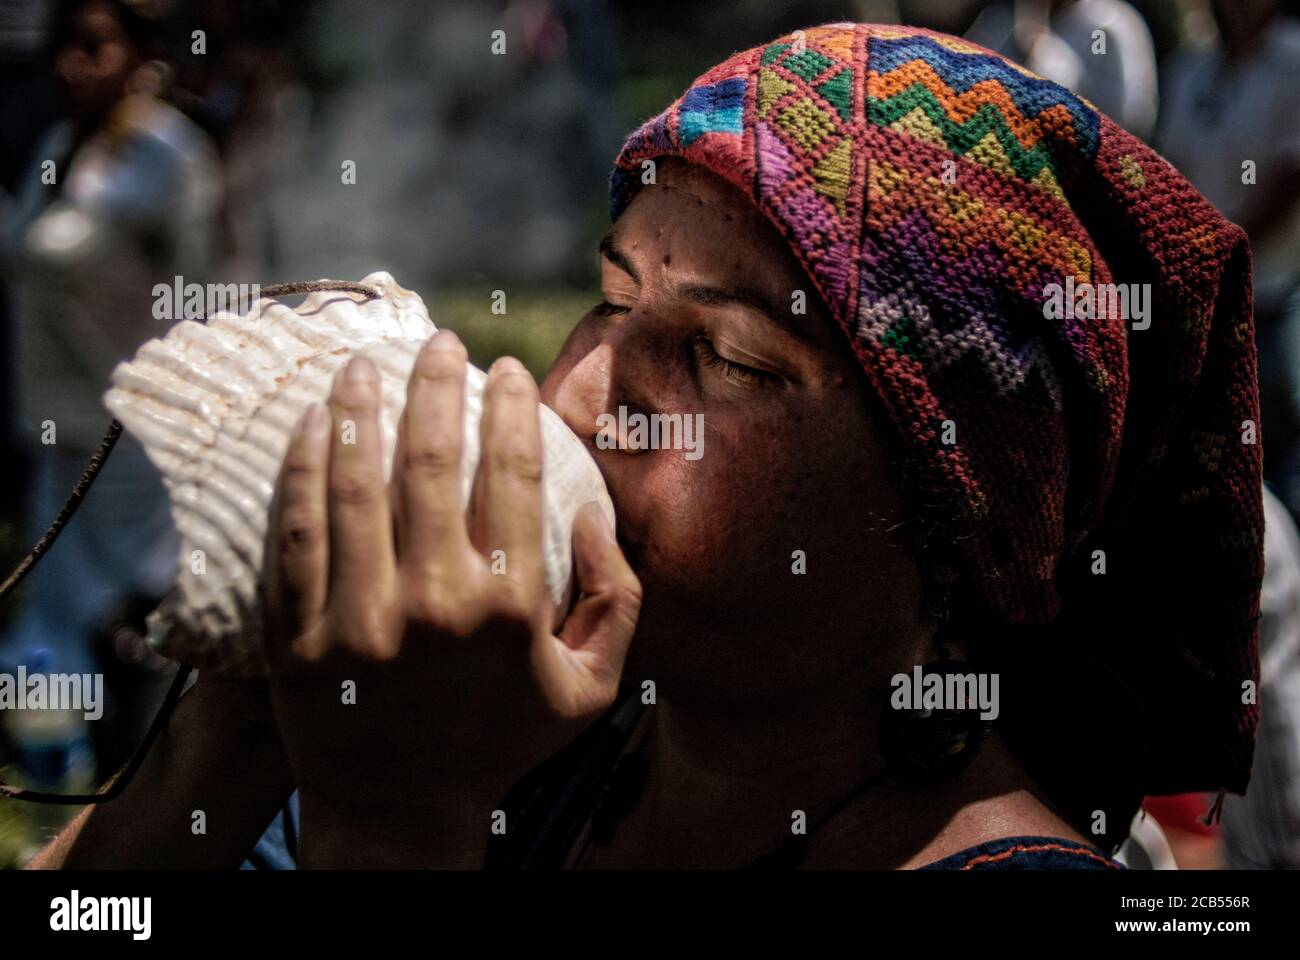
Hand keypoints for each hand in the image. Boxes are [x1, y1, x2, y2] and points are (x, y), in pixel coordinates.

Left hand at [262, 331, 640, 863]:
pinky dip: (299, 471)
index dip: (510, 409)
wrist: (402, 813)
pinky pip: (295, 534)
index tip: (505, 371)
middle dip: (435, 386)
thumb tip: (593, 512)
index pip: (513, 475)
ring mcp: (360, 620)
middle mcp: (438, 604)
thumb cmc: (501, 742)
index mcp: (513, 606)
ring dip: (358, 410)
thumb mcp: (592, 687)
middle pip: (431, 462)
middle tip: (435, 345)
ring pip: (354, 484)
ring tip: (361, 364)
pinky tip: (307, 427)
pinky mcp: (299, 638)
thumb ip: (619, 600)